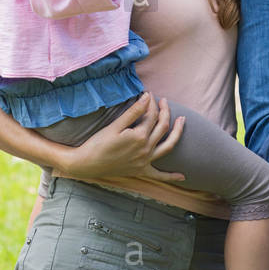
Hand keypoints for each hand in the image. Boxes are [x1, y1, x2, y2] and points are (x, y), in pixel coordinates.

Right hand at [56, 92, 186, 181]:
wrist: (85, 164)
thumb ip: (134, 111)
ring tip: (183, 120)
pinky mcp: (141, 171)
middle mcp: (146, 149)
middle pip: (162, 126)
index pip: (151, 115)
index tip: (149, 93)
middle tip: (163, 100)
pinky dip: (170, 176)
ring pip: (169, 146)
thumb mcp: (115, 126)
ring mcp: (145, 161)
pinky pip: (159, 175)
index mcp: (140, 136)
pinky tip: (182, 176)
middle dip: (164, 111)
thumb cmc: (97, 143)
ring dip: (178, 133)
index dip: (151, 102)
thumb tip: (148, 96)